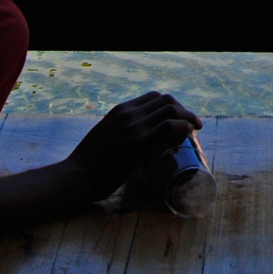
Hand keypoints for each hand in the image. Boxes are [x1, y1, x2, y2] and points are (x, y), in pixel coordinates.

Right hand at [64, 91, 201, 202]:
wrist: (77, 176)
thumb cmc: (88, 163)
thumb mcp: (105, 137)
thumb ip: (121, 131)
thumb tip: (140, 138)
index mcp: (119, 110)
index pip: (154, 97)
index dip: (172, 105)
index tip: (180, 118)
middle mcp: (128, 114)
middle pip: (166, 100)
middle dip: (183, 109)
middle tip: (192, 124)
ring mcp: (133, 127)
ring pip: (171, 109)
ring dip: (188, 116)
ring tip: (195, 128)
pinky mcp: (139, 144)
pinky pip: (169, 127)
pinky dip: (183, 126)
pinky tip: (188, 133)